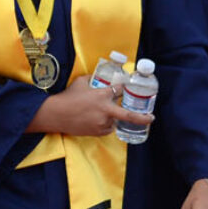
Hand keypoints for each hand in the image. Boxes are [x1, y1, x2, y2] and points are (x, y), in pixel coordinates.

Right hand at [27, 82, 150, 137]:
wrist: (56, 114)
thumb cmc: (68, 97)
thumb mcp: (81, 82)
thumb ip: (93, 79)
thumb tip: (99, 76)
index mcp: (102, 96)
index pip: (119, 90)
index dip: (123, 87)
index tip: (126, 86)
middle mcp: (105, 111)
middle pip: (128, 115)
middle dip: (142, 118)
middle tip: (151, 118)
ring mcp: (102, 123)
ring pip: (115, 121)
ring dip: (113, 118)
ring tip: (99, 113)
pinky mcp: (97, 132)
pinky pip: (107, 128)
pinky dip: (105, 124)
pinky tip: (96, 119)